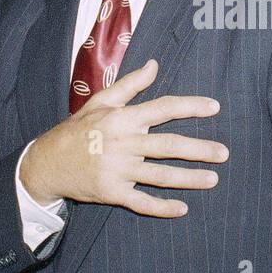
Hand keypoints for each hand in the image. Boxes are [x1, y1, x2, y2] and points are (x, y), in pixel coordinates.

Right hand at [20, 59, 227, 217]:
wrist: (47, 163)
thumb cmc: (78, 129)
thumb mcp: (100, 101)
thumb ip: (131, 84)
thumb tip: (155, 64)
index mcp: (123, 119)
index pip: (163, 108)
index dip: (191, 106)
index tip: (215, 107)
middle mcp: (123, 144)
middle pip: (169, 146)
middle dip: (200, 149)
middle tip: (224, 153)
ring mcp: (118, 170)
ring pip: (161, 175)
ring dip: (189, 179)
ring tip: (213, 179)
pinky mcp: (112, 193)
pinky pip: (142, 202)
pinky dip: (162, 207)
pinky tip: (182, 208)